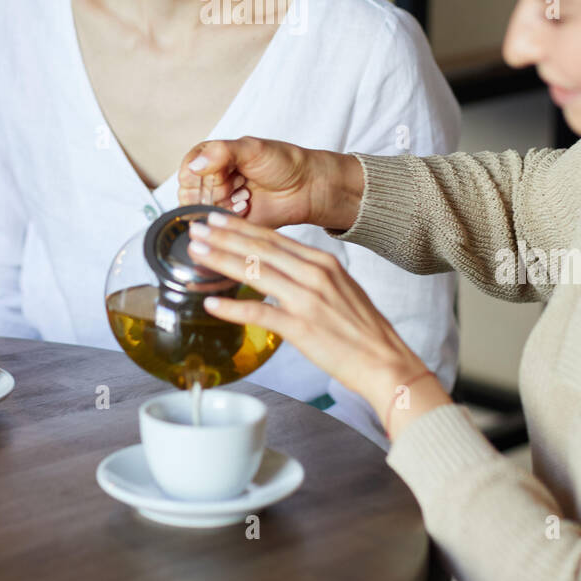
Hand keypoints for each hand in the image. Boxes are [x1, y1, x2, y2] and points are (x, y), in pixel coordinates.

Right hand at [178, 136, 363, 231]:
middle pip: (191, 192)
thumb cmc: (283, 162)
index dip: (203, 174)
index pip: (188, 168)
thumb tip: (195, 164)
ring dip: (223, 205)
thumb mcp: (252, 149)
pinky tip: (248, 207)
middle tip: (239, 184)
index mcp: (212, 157)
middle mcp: (212, 180)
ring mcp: (219, 202)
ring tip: (246, 194)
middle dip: (215, 190)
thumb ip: (221, 152)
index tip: (223, 172)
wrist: (306, 187)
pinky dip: (231, 217)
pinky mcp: (230, 222)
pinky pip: (216, 227)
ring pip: (202, 211)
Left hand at [185, 211, 452, 435]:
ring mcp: (307, 299)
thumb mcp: (341, 288)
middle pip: (260, 248)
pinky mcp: (302, 327)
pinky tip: (211, 302)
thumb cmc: (363, 329)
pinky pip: (260, 312)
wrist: (386, 361)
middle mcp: (314, 274)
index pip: (273, 238)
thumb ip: (310, 275)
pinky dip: (233, 307)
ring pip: (255, 271)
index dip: (241, 227)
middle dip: (223, 236)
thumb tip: (280, 268)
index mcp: (323, 262)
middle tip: (195, 227)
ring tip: (195, 252)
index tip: (217, 219)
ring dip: (221, 260)